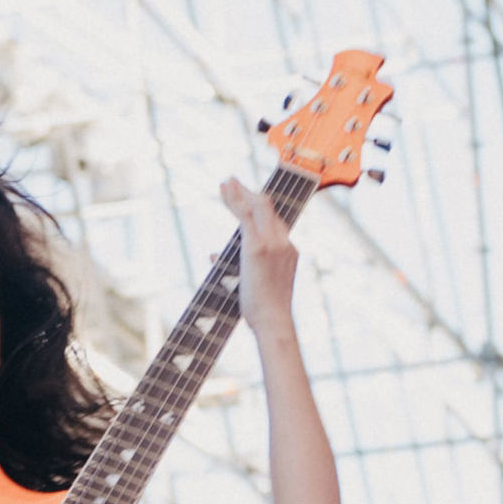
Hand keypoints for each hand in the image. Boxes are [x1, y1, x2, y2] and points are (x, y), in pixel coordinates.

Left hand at [221, 175, 297, 321]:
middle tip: (232, 182)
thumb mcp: (252, 284)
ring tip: (225, 182)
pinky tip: (224, 191)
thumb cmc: (263, 312)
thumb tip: (213, 254)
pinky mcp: (257, 247)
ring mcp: (273, 243)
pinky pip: (245, 216)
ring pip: (257, 206)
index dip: (259, 206)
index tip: (246, 197)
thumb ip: (235, 266)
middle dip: (249, 192)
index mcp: (289, 251)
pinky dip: (234, 201)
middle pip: (268, 208)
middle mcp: (284, 242)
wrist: (274, 322)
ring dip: (239, 192)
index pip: (274, 221)